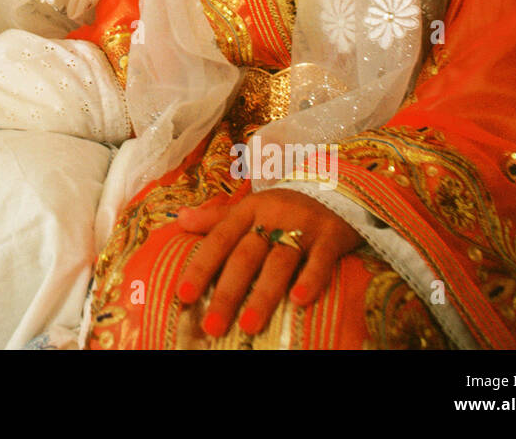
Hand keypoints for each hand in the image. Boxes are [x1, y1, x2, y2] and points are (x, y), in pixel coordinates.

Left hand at [174, 187, 363, 336]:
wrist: (336, 187)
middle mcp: (272, 216)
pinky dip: (311, 280)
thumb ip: (216, 217)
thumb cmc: (284, 207)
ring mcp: (303, 226)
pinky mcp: (331, 236)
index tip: (182, 295)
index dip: (200, 267)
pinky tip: (299, 302)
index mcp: (248, 210)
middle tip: (212, 326)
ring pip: (279, 262)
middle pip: (245, 256)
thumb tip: (179, 219)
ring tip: (248, 327)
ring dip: (263, 295)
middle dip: (227, 293)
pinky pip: (320, 260)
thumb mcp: (250, 207)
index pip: (219, 239)